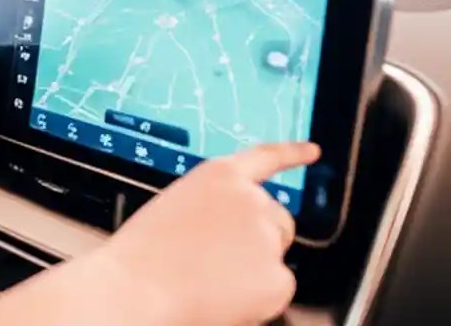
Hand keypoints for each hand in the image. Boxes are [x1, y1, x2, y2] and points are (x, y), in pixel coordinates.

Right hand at [86, 142, 319, 325]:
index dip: (292, 154)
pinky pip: (277, 289)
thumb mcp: (175, 208)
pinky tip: (223, 298)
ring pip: (275, 255)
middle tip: (222, 261)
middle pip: (278, 219)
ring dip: (255, 267)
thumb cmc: (143, 256)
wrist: (137, 290)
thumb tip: (229, 228)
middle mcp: (251, 199)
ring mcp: (267, 237)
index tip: (313, 151)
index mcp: (219, 176)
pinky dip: (257, 299)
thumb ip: (211, 207)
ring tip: (211, 280)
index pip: (266, 158)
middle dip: (261, 238)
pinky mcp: (277, 277)